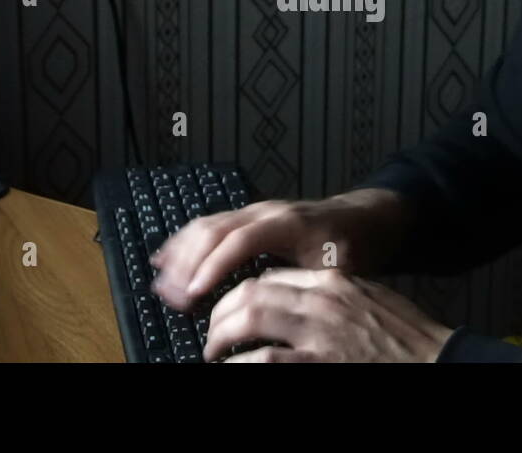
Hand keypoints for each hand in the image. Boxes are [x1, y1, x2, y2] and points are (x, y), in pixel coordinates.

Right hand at [149, 190, 409, 312]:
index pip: (240, 239)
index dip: (214, 265)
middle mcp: (265, 212)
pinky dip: (184, 242)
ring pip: (206, 224)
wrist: (360, 219)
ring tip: (161, 283)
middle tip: (171, 295)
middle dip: (188, 263)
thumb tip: (281, 310)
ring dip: (180, 254)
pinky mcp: (246, 216)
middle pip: (215, 230)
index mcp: (288, 223)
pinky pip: (207, 223)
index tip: (194, 292)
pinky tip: (166, 258)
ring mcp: (253, 211)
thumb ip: (308, 286)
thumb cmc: (350, 247)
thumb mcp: (338, 271)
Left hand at [203, 267, 453, 361]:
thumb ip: (335, 300)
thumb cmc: (409, 341)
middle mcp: (322, 298)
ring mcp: (319, 330)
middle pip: (251, 290)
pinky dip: (240, 364)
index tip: (233, 310)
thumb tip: (298, 310)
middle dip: (222, 312)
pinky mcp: (319, 362)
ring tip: (215, 354)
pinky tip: (233, 369)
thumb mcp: (371, 303)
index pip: (273, 277)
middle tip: (213, 336)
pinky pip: (263, 359)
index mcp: (334, 280)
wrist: (439, 361)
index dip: (244, 295)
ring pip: (248, 316)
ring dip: (221, 336)